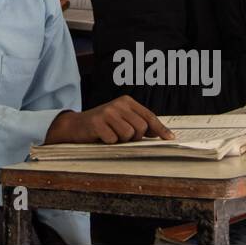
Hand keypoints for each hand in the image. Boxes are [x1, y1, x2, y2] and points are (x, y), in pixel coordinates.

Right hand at [44, 97, 173, 144]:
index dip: (160, 129)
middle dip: (134, 137)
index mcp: (126, 101)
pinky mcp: (97, 122)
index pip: (149, 116)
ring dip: (121, 140)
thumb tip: (161, 134)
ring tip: (111, 135)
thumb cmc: (103, 125)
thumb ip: (140, 124)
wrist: (75, 126)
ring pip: (128, 134)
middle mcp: (118, 104)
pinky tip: (101, 136)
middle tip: (121, 136)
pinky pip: (113, 139)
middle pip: (141, 127)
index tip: (170, 139)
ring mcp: (107, 112)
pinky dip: (108, 142)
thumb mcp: (122, 120)